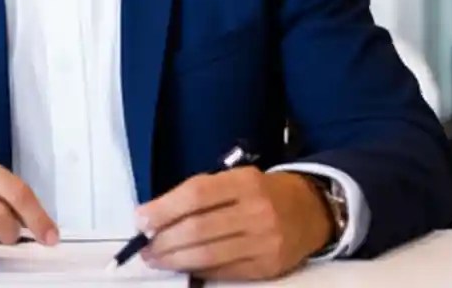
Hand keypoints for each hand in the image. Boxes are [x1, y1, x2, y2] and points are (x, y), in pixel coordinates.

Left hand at [135, 169, 332, 280]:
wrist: (311, 211)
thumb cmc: (261, 192)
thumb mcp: (235, 178)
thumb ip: (200, 194)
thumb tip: (155, 217)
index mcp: (245, 182)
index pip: (196, 194)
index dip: (163, 208)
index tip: (141, 219)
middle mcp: (257, 211)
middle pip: (198, 228)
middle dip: (164, 240)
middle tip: (146, 246)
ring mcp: (264, 242)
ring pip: (208, 255)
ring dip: (174, 259)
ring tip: (157, 258)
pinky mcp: (268, 267)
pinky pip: (223, 272)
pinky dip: (198, 270)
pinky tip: (184, 266)